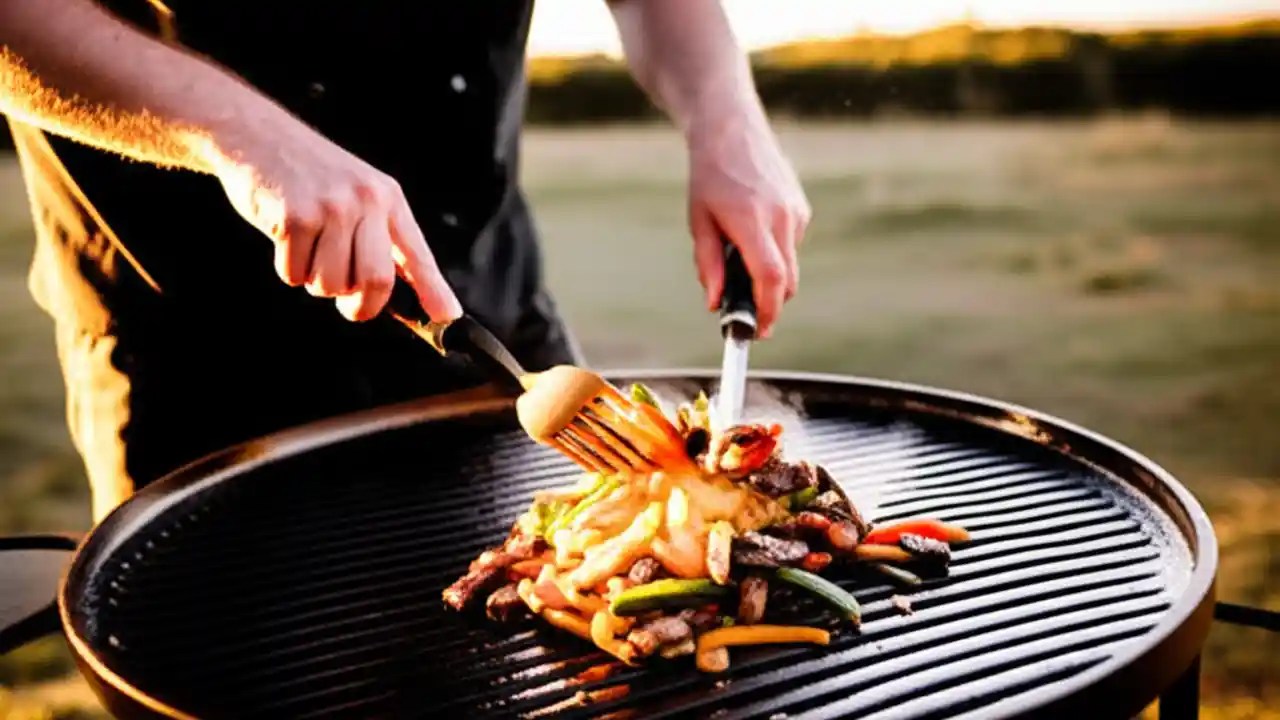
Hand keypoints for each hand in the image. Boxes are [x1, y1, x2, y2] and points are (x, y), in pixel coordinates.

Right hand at [207, 111, 461, 322]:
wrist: (256, 134)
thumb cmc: (310, 175)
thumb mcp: (358, 193)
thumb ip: (379, 237)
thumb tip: (395, 292)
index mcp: (388, 199)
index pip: (418, 255)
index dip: (433, 291)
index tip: (448, 319)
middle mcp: (365, 202)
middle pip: (375, 280)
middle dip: (361, 306)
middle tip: (350, 307)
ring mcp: (330, 208)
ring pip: (330, 284)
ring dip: (316, 283)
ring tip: (310, 251)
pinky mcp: (293, 217)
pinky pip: (294, 274)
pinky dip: (288, 269)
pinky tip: (285, 238)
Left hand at [686, 105, 809, 337]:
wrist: (732, 130)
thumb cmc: (709, 177)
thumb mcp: (699, 221)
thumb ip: (708, 265)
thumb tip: (715, 304)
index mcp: (752, 221)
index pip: (771, 278)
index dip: (768, 311)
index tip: (758, 330)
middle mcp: (781, 217)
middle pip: (787, 281)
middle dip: (771, 304)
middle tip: (750, 317)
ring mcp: (795, 212)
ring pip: (790, 265)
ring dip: (770, 277)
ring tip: (740, 262)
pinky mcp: (801, 208)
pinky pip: (791, 245)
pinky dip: (775, 253)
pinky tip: (753, 234)